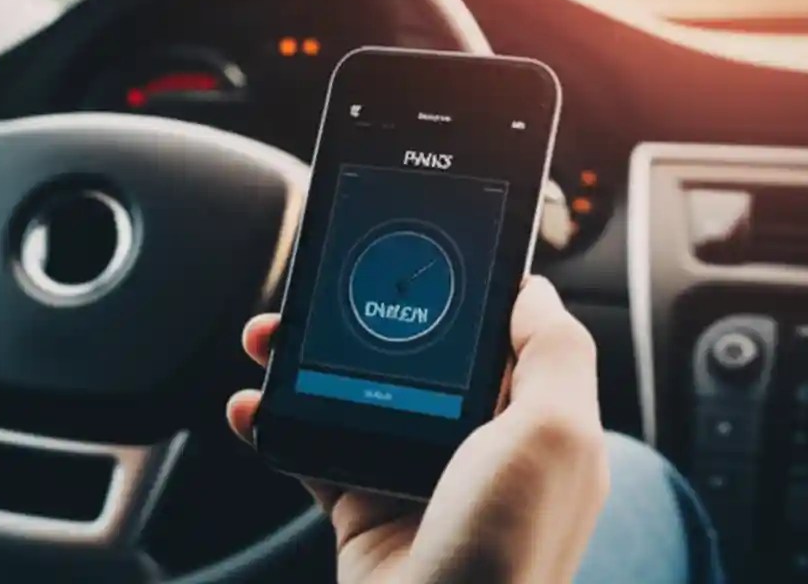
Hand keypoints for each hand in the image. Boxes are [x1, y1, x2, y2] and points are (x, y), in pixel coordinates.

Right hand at [226, 277, 608, 583]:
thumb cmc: (506, 554)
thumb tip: (532, 288)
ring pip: (354, 395)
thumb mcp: (556, 436)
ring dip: (303, 362)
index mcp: (532, 424)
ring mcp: (415, 477)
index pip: (495, 335)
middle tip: (317, 294)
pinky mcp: (363, 506)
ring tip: (266, 341)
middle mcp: (476, 447)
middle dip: (359, 318)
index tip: (414, 254)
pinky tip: (251, 406)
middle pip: (411, 357)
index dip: (456, 290)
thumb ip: (555, 351)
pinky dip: (275, 423)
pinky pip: (312, 448)